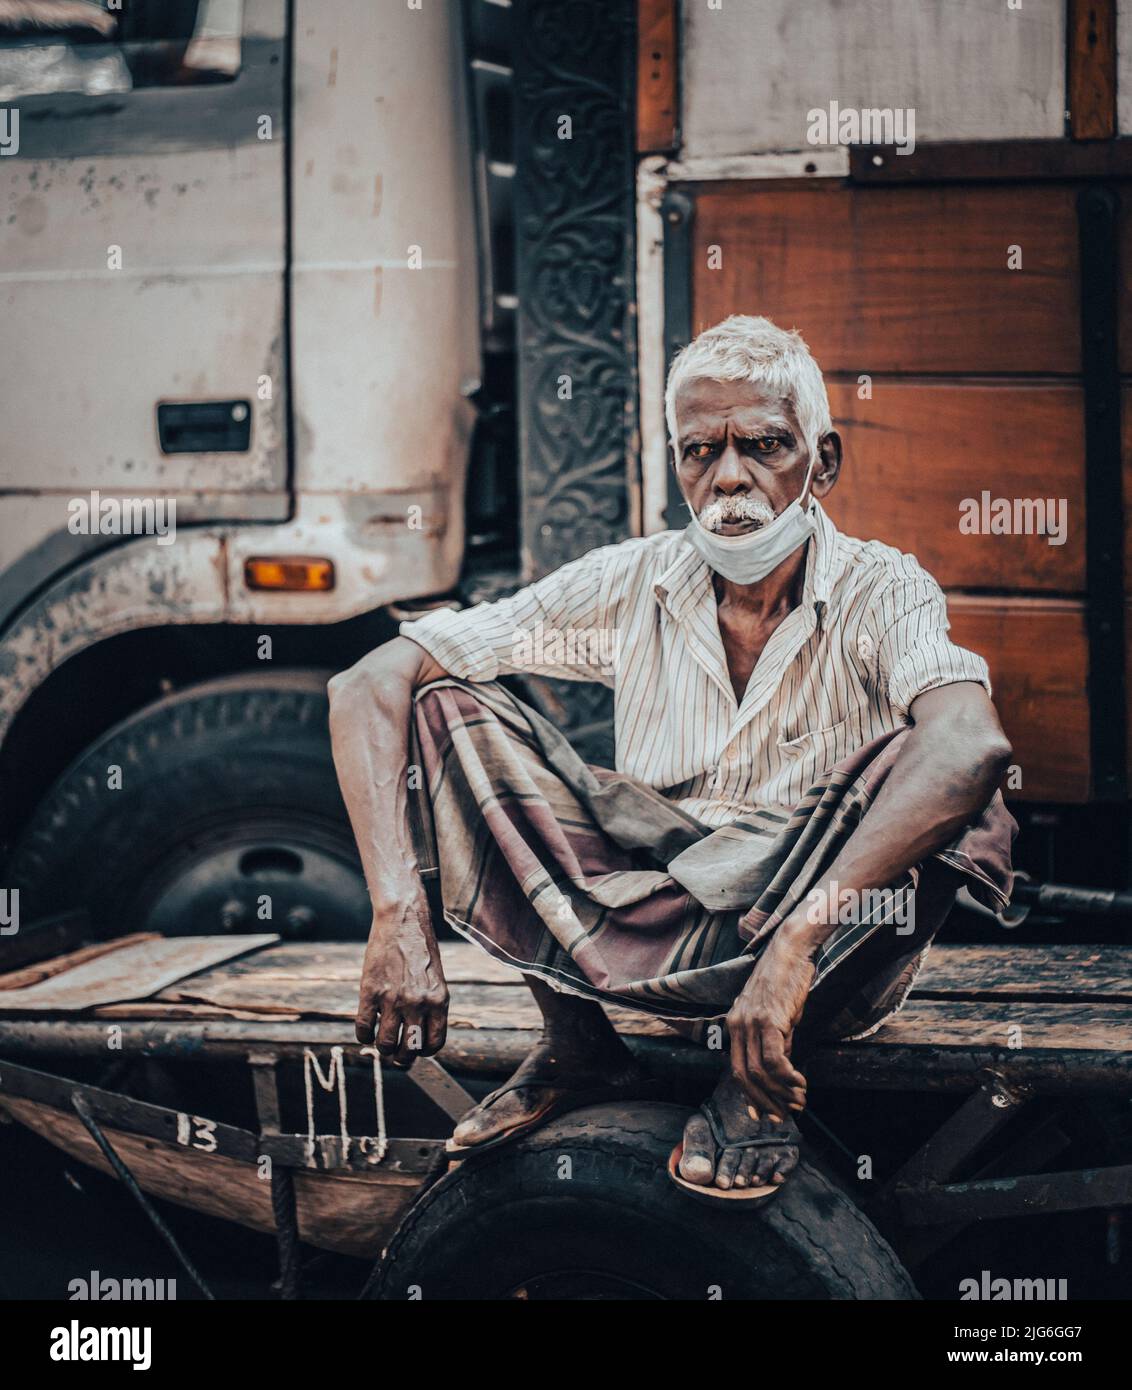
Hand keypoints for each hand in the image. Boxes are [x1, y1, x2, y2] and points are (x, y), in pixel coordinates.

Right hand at [354, 896, 448, 1064]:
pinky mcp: (370, 991)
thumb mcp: (435, 978)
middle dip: (402, 1058)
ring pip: (386, 1044)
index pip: (434, 1044)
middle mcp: (418, 1003)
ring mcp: (393, 998)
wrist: (402, 920)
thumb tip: (418, 1034)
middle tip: (397, 1054)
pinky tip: (366, 1032)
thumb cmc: (420, 948)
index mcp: (438, 1000)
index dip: (423, 1052)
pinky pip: (364, 1028)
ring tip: (382, 1043)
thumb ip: (430, 1005)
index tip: (416, 1048)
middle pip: (409, 1050)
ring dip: (383, 1049)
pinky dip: (364, 1036)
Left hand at [726, 920, 814, 1115]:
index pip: (736, 1069)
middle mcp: (737, 1025)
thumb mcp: (777, 1015)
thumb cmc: (786, 980)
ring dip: (780, 1093)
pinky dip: (787, 1077)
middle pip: (743, 1076)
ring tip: (799, 1101)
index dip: (749, 1096)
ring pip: (759, 1072)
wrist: (790, 951)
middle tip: (784, 1115)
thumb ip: (776, 1041)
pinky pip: (774, 1060)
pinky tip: (800, 1083)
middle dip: (764, 1101)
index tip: (762, 1115)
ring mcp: (750, 1022)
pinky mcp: (768, 1019)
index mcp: (735, 1024)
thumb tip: (782, 1071)